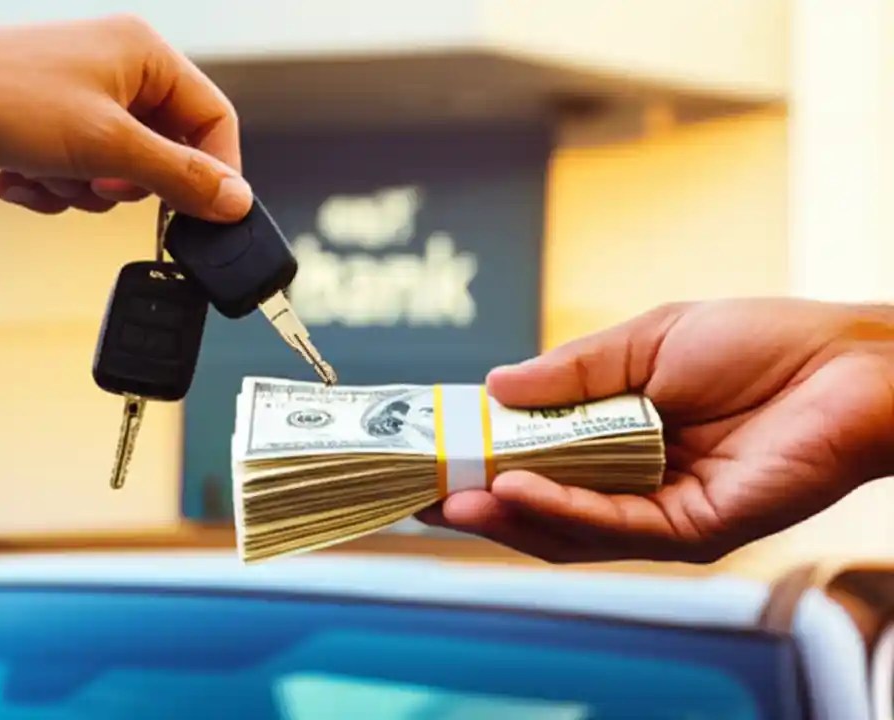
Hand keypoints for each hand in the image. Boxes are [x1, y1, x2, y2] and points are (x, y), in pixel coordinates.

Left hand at [0, 14, 250, 221]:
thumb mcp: (105, 147)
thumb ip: (179, 177)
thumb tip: (236, 200)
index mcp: (143, 54)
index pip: (213, 119)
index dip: (213, 172)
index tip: (201, 217)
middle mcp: (115, 70)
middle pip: (163, 152)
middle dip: (125, 184)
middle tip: (94, 183)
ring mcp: (77, 98)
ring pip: (116, 173)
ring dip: (80, 191)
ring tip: (44, 175)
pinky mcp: (42, 126)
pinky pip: (74, 175)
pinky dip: (49, 187)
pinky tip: (17, 178)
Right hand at [418, 299, 893, 562]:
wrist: (851, 363)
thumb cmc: (760, 343)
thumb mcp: (643, 342)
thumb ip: (570, 373)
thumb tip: (494, 385)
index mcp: (621, 439)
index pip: (537, 458)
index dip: (482, 457)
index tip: (428, 449)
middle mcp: (635, 485)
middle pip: (542, 505)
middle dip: (478, 500)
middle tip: (418, 491)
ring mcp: (663, 513)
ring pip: (567, 529)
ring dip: (506, 515)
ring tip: (448, 498)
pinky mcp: (696, 530)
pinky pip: (615, 529)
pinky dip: (559, 512)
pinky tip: (514, 491)